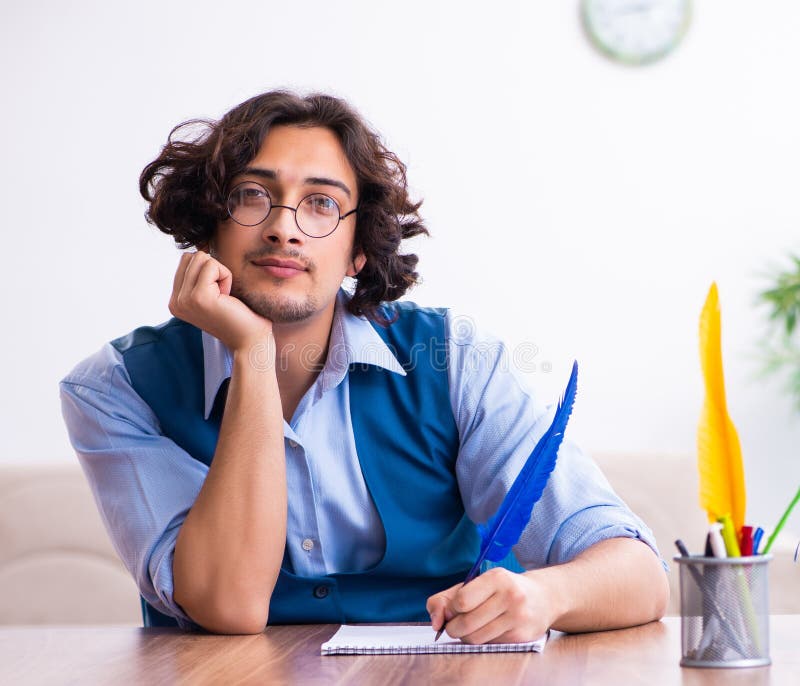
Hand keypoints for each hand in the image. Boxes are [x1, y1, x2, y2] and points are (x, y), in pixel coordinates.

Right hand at [169, 250, 272, 353]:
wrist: (251, 340)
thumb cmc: (239, 315)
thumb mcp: (213, 291)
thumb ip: (200, 273)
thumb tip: (201, 244)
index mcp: (175, 301)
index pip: (186, 261)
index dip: (209, 271)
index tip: (218, 295)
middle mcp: (174, 302)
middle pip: (191, 256)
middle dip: (214, 270)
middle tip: (223, 296)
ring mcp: (184, 300)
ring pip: (201, 257)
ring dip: (221, 273)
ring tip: (225, 297)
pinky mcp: (198, 297)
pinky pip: (213, 265)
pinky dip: (227, 277)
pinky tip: (228, 297)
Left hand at [426, 567, 556, 643]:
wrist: (543, 597)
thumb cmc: (502, 589)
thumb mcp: (476, 583)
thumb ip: (446, 598)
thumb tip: (435, 622)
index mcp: (496, 578)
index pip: (461, 601)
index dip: (451, 609)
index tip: (454, 609)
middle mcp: (510, 596)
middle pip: (466, 624)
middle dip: (454, 627)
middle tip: (457, 623)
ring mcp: (518, 618)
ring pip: (476, 638)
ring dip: (467, 636)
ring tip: (472, 626)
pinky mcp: (522, 636)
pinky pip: (490, 644)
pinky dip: (483, 639)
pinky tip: (490, 629)